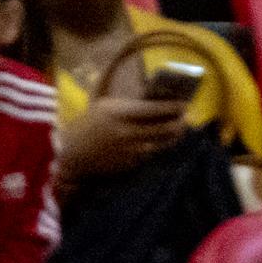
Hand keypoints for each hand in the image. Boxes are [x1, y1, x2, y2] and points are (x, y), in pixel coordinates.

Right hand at [59, 96, 188, 181]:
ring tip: (180, 128)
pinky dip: (160, 146)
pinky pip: (153, 153)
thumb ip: (131, 104)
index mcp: (121, 113)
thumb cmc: (91, 123)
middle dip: (181, 122)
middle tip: (187, 117)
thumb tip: (160, 99)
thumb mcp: (107, 105)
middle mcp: (128, 132)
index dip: (174, 107)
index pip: (156, 109)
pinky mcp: (132, 163)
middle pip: (166, 128)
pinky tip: (164, 141)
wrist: (74, 153)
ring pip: (163, 143)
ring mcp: (131, 150)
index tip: (186, 104)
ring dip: (175, 135)